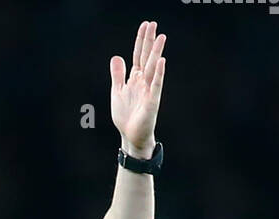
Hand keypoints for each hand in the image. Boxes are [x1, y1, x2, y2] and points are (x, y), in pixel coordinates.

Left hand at [110, 20, 166, 157]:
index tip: (145, 25)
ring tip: (161, 37)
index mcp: (135, 78)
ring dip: (156, 52)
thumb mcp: (117, 91)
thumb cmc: (126, 115)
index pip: (138, 55)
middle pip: (147, 57)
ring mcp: (149, 90)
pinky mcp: (152, 101)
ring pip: (153, 68)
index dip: (140, 40)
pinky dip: (159, 74)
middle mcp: (143, 81)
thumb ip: (118, 74)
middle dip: (149, 41)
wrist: (130, 136)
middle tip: (153, 23)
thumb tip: (116, 56)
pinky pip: (156, 85)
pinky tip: (162, 61)